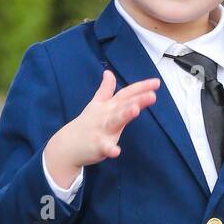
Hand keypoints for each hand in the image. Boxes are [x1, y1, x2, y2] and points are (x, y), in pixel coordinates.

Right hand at [42, 70, 159, 183]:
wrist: (67, 145)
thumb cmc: (86, 124)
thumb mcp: (96, 104)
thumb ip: (105, 90)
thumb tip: (109, 73)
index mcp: (109, 106)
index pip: (126, 93)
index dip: (141, 87)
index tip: (156, 82)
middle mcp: (107, 115)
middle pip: (124, 105)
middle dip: (138, 99)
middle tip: (152, 94)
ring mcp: (101, 130)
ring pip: (115, 121)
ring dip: (125, 115)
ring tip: (135, 110)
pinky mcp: (96, 146)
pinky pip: (104, 148)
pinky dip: (110, 149)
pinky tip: (116, 151)